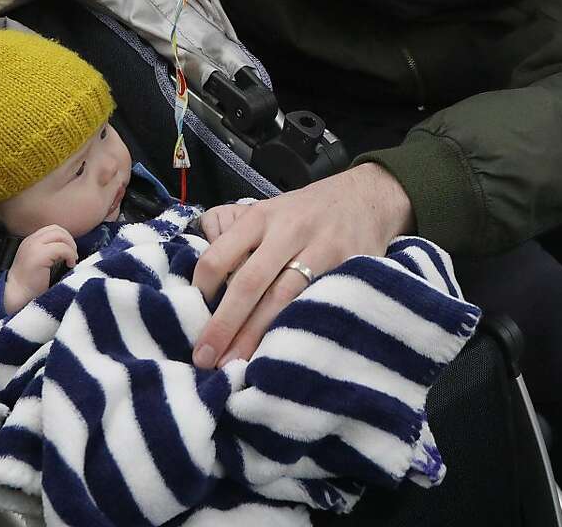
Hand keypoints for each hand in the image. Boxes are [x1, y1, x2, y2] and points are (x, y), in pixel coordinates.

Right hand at [4, 224, 77, 314]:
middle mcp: (31, 241)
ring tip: (71, 260)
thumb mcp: (40, 261)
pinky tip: (70, 265)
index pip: (52, 229)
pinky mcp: (39, 256)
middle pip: (57, 229)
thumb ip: (49, 251)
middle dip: (69, 240)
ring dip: (70, 247)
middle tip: (73, 255)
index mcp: (30, 241)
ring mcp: (34, 247)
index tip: (69, 251)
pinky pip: (62, 248)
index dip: (64, 238)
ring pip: (60, 236)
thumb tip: (69, 246)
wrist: (18, 296)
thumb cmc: (30, 283)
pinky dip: (70, 254)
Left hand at [190, 164, 412, 369]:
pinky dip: (296, 328)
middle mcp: (288, 231)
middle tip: (205, 358)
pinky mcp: (347, 267)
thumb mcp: (268, 208)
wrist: (368, 197)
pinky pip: (316, 304)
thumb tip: (199, 271)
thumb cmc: (307, 212)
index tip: (192, 319)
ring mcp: (321, 250)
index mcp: (260, 217)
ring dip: (256, 335)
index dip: (202, 291)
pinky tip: (281, 351)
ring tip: (236, 364)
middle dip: (224, 324)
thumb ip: (232, 231)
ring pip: (282, 299)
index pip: (219, 256)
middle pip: (249, 283)